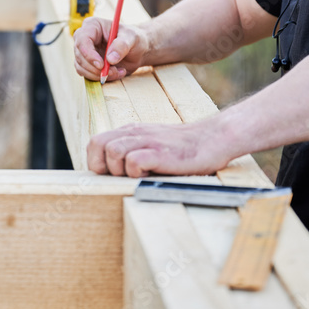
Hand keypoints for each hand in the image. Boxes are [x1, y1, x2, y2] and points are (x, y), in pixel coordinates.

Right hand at [73, 17, 149, 81]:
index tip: (101, 65)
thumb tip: (110, 59)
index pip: (82, 40)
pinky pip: (87, 74)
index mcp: (93, 26)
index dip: (89, 54)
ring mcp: (85, 52)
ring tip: (118, 71)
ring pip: (81, 67)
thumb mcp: (132, 38)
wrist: (137, 50)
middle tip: (113, 71)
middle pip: (80, 55)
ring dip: (99, 74)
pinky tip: (115, 73)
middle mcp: (85, 38)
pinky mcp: (87, 63)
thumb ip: (122, 46)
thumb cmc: (134, 39)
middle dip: (96, 68)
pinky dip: (100, 77)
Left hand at [87, 121, 233, 176]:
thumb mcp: (152, 143)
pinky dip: (137, 171)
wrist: (213, 138)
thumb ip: (133, 151)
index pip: (95, 142)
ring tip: (137, 175)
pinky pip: (135, 160)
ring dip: (119, 169)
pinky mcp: (160, 152)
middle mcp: (135, 133)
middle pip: (97, 144)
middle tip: (119, 176)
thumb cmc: (182, 148)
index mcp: (131, 132)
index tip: (109, 174)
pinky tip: (150, 174)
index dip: (95, 161)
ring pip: (113, 151)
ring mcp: (148, 141)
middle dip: (101, 166)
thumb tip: (112, 173)